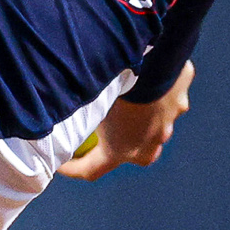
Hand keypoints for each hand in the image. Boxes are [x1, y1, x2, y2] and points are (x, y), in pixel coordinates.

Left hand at [57, 60, 192, 179]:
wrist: (152, 58)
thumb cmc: (113, 84)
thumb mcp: (86, 101)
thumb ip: (74, 113)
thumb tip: (49, 109)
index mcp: (122, 150)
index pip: (91, 170)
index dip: (73, 170)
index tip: (59, 166)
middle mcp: (150, 143)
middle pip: (133, 154)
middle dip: (119, 148)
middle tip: (103, 136)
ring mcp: (169, 121)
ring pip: (154, 127)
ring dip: (141, 120)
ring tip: (126, 102)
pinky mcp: (180, 100)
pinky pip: (166, 99)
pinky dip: (155, 92)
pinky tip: (144, 75)